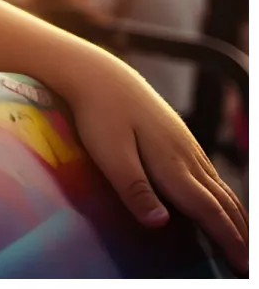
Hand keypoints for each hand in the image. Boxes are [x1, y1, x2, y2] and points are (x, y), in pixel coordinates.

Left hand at [65, 56, 247, 273]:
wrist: (99, 75)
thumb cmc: (99, 114)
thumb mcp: (109, 153)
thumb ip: (134, 189)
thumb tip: (160, 224)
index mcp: (172, 165)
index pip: (209, 210)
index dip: (229, 240)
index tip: (244, 267)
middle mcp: (187, 156)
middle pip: (223, 202)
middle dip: (241, 235)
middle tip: (249, 266)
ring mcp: (186, 145)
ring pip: (221, 187)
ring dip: (236, 216)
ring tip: (245, 242)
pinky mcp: (180, 137)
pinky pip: (212, 174)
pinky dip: (225, 196)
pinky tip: (223, 204)